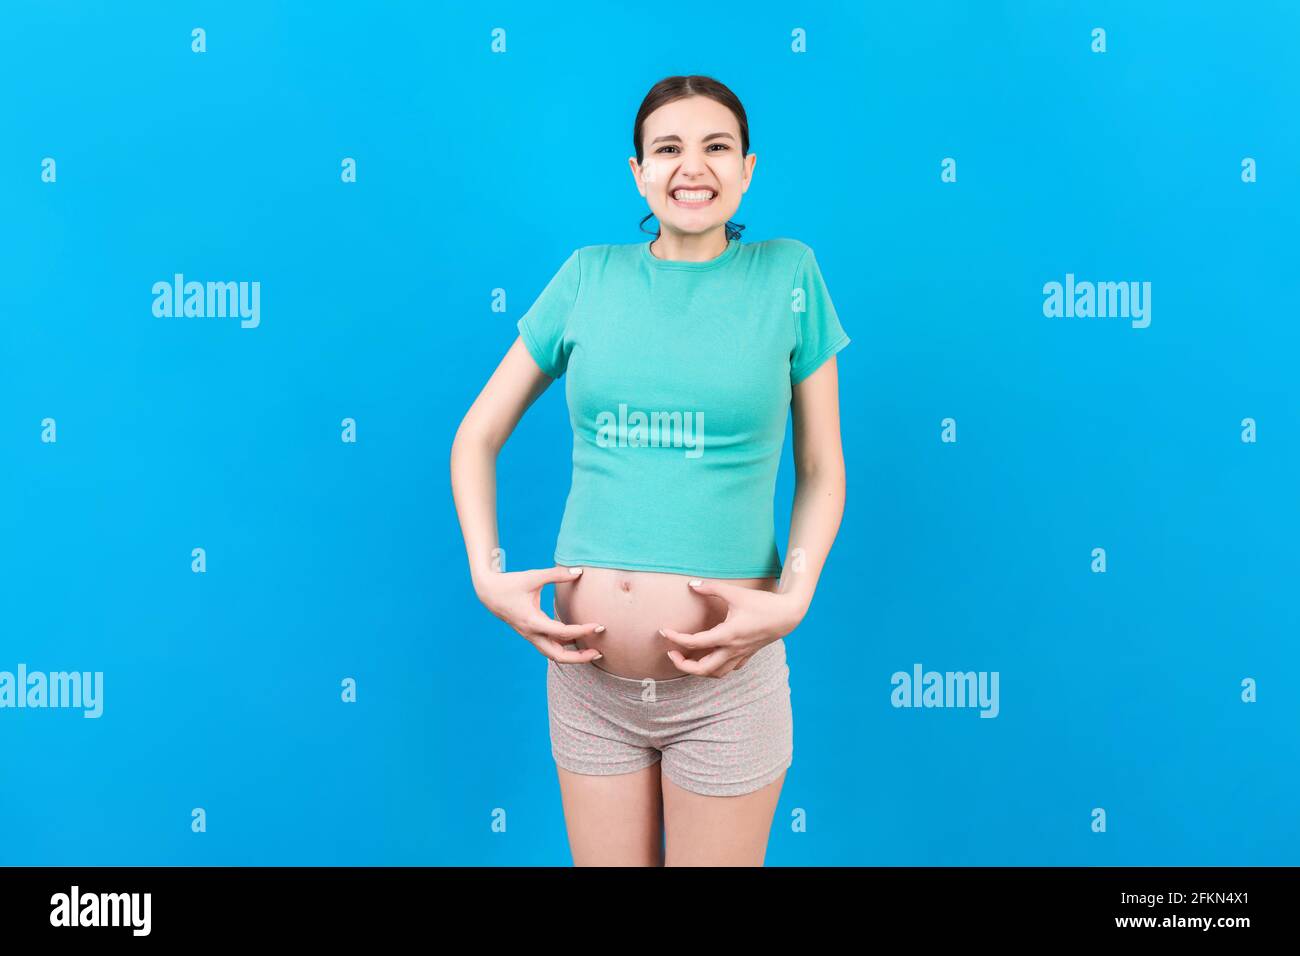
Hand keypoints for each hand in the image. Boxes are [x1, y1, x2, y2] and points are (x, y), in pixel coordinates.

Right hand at [475, 565, 603, 663]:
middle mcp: (532, 633)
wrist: (488, 593)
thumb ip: (557, 575)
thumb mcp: (533, 577)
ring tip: (593, 651)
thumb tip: (579, 571)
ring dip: (573, 655)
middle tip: (599, 652)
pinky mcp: (531, 634)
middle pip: (558, 655)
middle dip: (579, 657)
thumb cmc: (510, 583)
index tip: (599, 626)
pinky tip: (578, 640)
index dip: (583, 631)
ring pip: (553, 654)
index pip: (562, 632)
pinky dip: (565, 647)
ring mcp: (531, 636)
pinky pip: (550, 646)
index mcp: (533, 621)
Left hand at [659, 578, 805, 677]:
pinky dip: (714, 668)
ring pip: (715, 673)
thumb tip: (691, 584)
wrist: (787, 614)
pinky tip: (710, 658)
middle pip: (702, 669)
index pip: (695, 642)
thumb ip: (711, 588)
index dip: (676, 638)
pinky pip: (728, 669)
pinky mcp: (747, 655)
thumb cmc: (762, 602)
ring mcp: (740, 655)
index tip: (664, 631)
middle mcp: (732, 649)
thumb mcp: (735, 593)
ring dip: (698, 670)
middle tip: (671, 653)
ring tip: (686, 659)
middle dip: (682, 664)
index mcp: (727, 634)